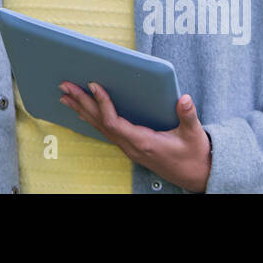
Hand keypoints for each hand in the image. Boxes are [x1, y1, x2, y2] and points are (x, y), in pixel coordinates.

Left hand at [59, 82, 211, 192]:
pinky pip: (106, 132)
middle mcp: (131, 146)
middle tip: (65, 86)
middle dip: (82, 103)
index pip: (114, 122)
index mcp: (144, 142)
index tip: (93, 85)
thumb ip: (188, 116)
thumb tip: (183, 99)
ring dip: (82, 110)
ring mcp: (129, 148)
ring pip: (100, 128)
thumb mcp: (194, 135)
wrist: (198, 176)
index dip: (102, 104)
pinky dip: (93, 119)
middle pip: (100, 123)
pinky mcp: (131, 148)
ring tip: (65, 96)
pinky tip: (83, 112)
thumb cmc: (195, 155)